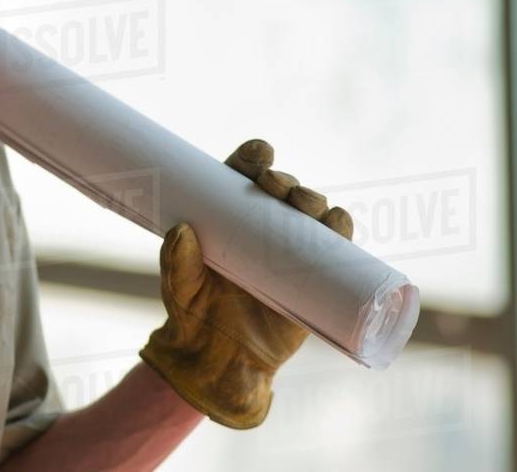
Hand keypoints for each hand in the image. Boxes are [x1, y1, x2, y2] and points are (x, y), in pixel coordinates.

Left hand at [138, 139, 353, 428]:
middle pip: (282, 190)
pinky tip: (338, 222)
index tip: (257, 154)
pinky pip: (335, 248)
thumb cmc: (192, 314)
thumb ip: (176, 261)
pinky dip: (341, 229)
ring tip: (304, 203)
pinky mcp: (314, 278)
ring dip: (313, 199)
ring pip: (311, 213)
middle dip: (284, 180)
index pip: (243, 176)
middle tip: (276, 184)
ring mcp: (291, 251)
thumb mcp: (178, 285)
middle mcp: (263, 228)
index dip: (253, 158)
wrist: (219, 361)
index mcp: (228, 217)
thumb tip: (182, 230)